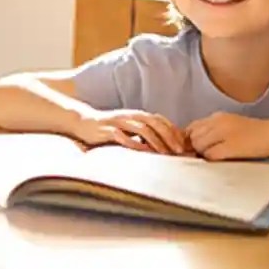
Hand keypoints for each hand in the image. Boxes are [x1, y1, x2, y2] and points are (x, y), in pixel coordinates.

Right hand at [75, 109, 189, 154]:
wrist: (83, 122)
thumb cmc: (108, 128)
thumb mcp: (128, 129)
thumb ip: (143, 133)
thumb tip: (164, 146)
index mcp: (137, 115)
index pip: (161, 120)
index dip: (174, 131)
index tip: (185, 145)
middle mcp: (130, 116)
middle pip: (155, 123)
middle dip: (169, 136)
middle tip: (180, 151)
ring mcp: (119, 122)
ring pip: (142, 128)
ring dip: (156, 141)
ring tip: (165, 153)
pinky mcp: (107, 130)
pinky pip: (122, 136)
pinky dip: (134, 143)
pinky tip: (142, 152)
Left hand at [186, 112, 268, 160]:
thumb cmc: (255, 132)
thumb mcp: (230, 124)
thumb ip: (213, 129)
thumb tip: (195, 141)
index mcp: (217, 116)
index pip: (192, 126)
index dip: (190, 138)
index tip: (194, 147)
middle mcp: (218, 122)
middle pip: (193, 136)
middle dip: (194, 147)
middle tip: (203, 154)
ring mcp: (224, 133)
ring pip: (199, 145)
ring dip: (202, 153)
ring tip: (213, 156)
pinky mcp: (230, 146)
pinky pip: (210, 154)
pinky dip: (210, 159)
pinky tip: (219, 160)